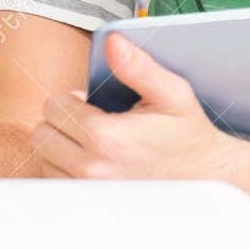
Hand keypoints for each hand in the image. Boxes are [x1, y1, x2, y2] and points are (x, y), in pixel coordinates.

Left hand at [32, 33, 238, 179]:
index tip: (93, 106)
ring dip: (60, 147)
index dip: (72, 100)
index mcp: (106, 136)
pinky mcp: (88, 207)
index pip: (54, 106)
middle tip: (90, 122)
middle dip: (62, 121)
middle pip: (42, 133)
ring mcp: (88, 192)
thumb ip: (138, 66)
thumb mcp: (172, 94)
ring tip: (92, 143)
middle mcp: (92, 169)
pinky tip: (90, 162)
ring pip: (43, 159)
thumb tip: (113, 41)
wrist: (206, 180)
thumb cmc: (187, 135)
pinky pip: (53, 182)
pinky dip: (64, 169)